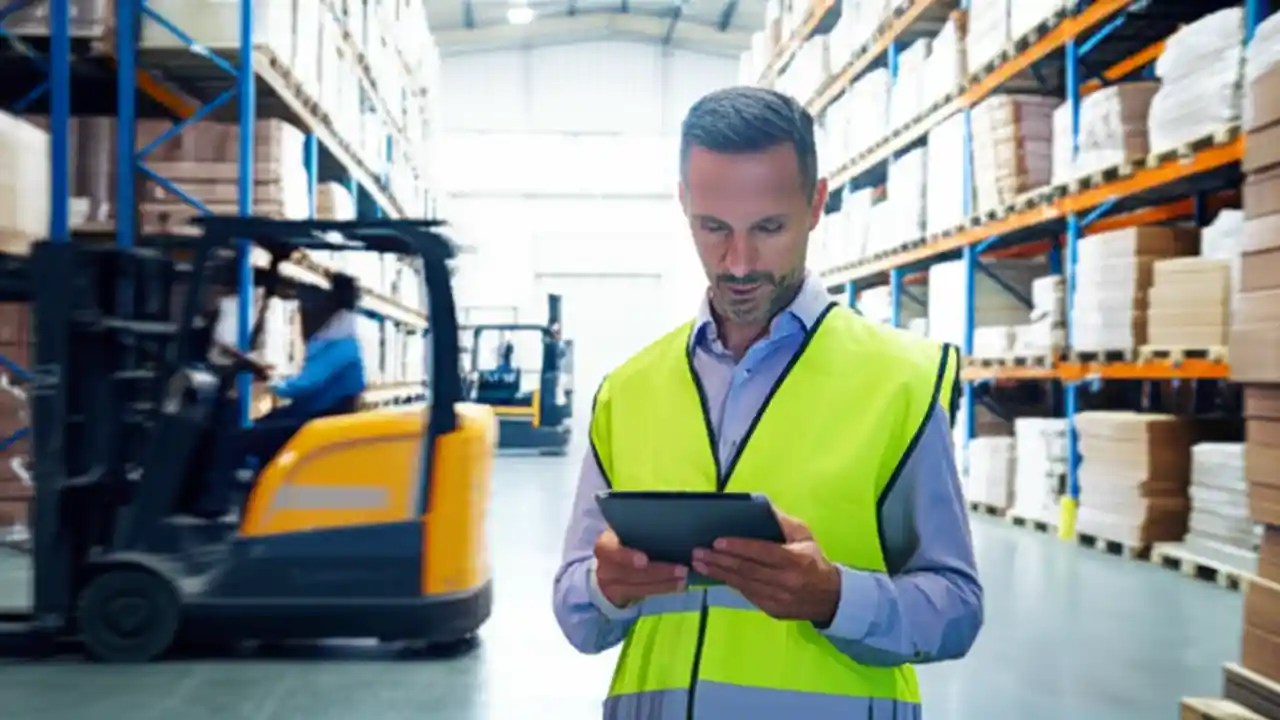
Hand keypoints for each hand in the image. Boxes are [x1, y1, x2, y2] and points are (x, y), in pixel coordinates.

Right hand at [594, 528, 687, 607]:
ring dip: (664, 583)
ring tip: (684, 579)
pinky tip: (678, 586)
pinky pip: (643, 594)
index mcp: (604, 545)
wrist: (607, 567)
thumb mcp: (623, 533)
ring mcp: (610, 585)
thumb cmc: (622, 542)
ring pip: (639, 587)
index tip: (644, 560)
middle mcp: (604, 567)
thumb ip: (639, 532)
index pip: (609, 550)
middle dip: (658, 572)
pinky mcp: (620, 597)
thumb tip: (668, 525)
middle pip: (630, 573)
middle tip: (682, 569)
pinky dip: (662, 589)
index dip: (626, 557)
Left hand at [691, 509, 840, 624]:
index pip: (763, 553)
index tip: (717, 542)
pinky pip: (746, 595)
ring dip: (718, 574)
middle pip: (747, 570)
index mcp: (795, 560)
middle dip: (720, 561)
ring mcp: (778, 599)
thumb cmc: (813, 560)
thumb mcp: (804, 536)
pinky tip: (715, 575)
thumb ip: (783, 522)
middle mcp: (786, 581)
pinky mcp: (771, 610)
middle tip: (698, 553)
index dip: (739, 547)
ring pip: (743, 585)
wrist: (829, 597)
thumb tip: (762, 506)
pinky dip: (730, 584)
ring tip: (699, 564)